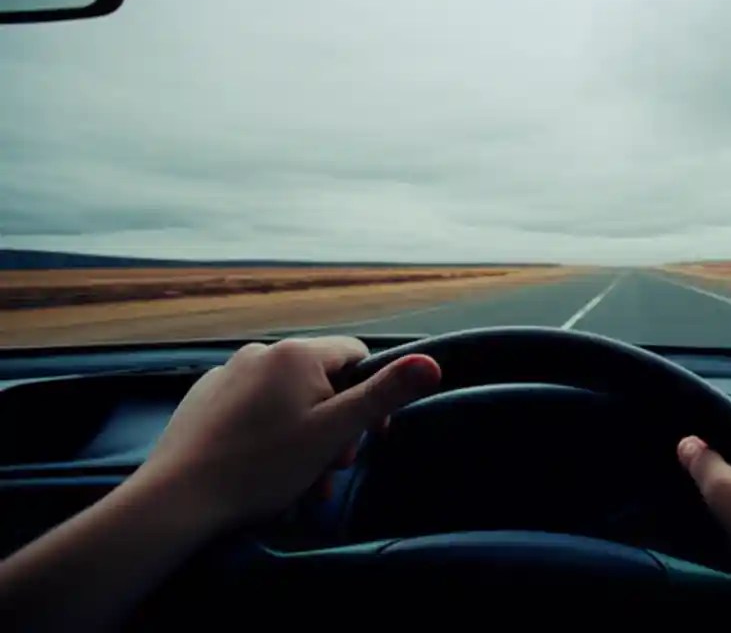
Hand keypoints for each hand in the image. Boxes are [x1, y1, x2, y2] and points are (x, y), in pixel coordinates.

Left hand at [139, 336, 439, 527]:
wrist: (178, 497)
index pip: (356, 356)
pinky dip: (268, 435)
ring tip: (299, 482)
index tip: (370, 436)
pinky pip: (253, 410)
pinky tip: (261, 470)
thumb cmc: (262, 466)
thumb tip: (432, 362)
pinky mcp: (204, 399)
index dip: (371, 396)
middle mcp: (261, 352)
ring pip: (288, 401)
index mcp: (297, 353)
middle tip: (331, 469)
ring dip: (305, 439)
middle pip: (322, 383)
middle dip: (335, 427)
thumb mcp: (335, 433)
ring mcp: (227, 374)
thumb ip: (384, 394)